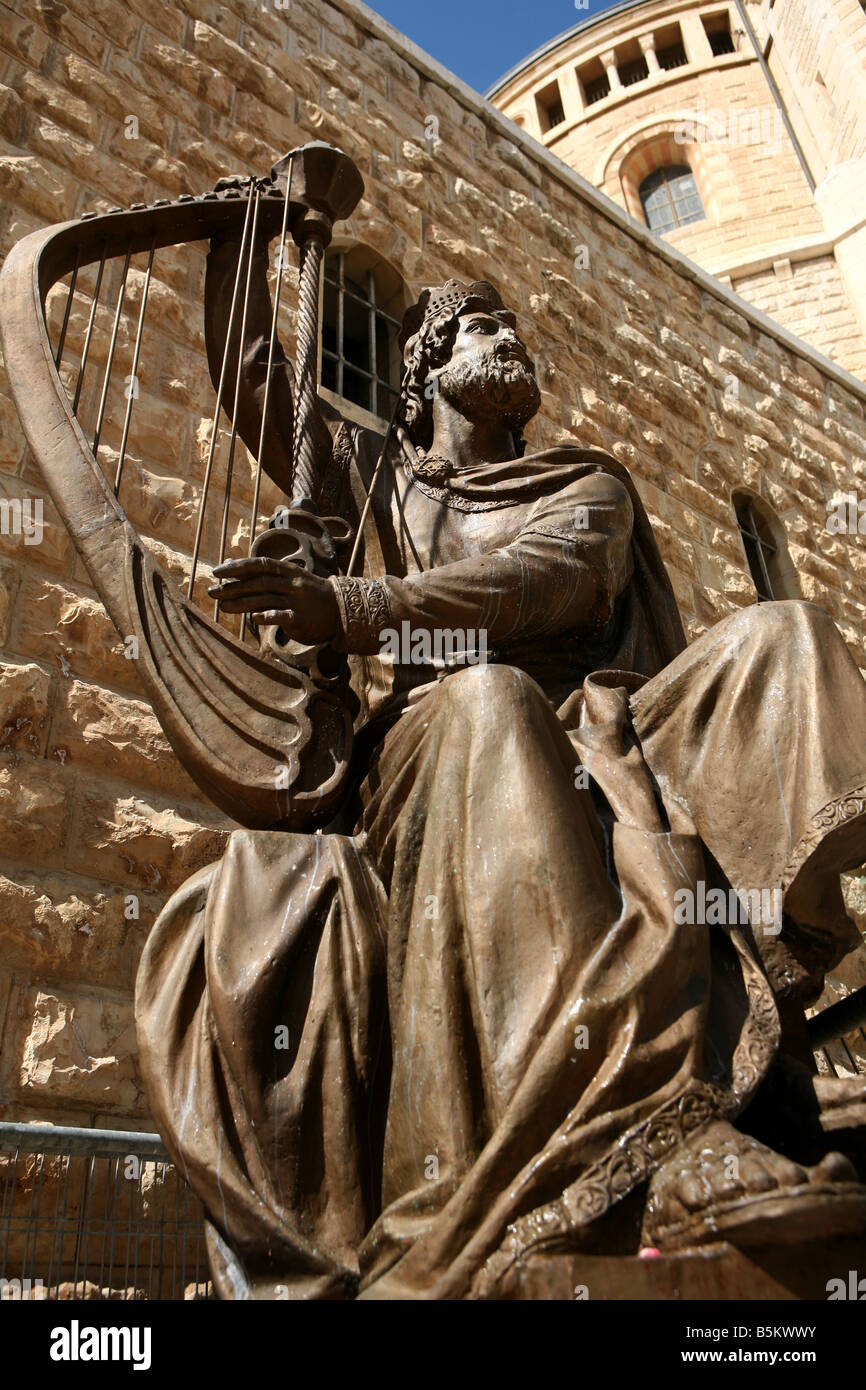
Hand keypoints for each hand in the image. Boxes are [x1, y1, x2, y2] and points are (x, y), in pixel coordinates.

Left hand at [209, 558, 338, 644]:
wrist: (340, 611)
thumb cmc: (307, 594)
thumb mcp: (288, 578)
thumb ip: (260, 574)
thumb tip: (229, 564)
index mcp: (287, 571)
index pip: (259, 565)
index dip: (237, 567)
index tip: (216, 572)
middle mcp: (291, 583)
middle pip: (259, 582)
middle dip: (233, 587)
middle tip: (211, 592)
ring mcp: (297, 600)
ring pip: (266, 599)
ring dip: (242, 603)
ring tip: (223, 607)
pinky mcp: (301, 618)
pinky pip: (282, 616)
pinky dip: (268, 616)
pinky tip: (254, 618)